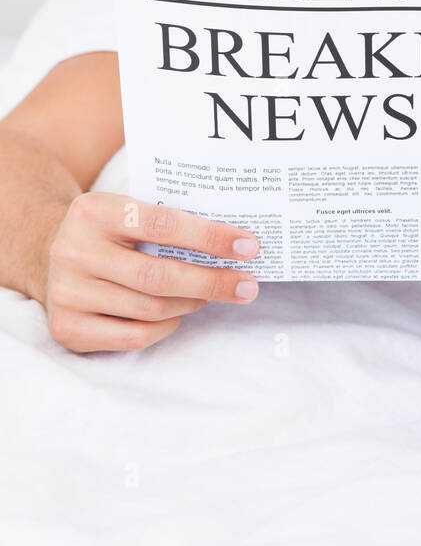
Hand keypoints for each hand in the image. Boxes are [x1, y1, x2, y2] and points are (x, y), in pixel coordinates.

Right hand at [41, 191, 260, 352]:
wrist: (46, 251)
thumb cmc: (107, 230)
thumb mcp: (125, 209)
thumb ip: (167, 220)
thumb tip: (234, 243)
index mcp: (94, 211)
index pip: (164, 225)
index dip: (211, 238)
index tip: (248, 247)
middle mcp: (74, 252)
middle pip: (158, 276)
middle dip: (211, 282)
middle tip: (247, 285)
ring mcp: (67, 293)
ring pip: (150, 309)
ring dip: (191, 303)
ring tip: (212, 294)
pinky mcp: (68, 328)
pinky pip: (134, 336)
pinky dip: (166, 327)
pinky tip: (178, 314)